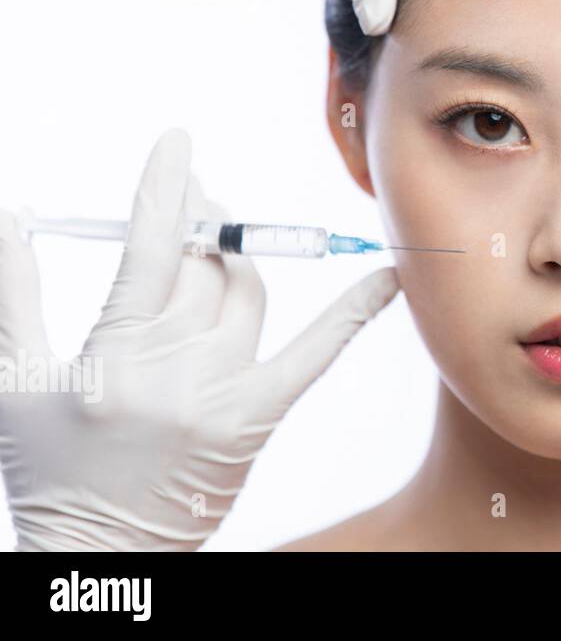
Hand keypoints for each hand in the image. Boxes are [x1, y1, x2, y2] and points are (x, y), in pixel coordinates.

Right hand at [0, 128, 399, 549]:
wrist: (100, 551)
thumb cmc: (48, 463)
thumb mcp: (13, 378)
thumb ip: (13, 291)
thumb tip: (13, 213)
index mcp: (113, 354)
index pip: (148, 249)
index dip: (165, 189)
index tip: (179, 141)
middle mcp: (174, 371)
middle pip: (201, 266)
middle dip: (198, 223)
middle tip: (193, 200)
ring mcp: (223, 396)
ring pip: (245, 294)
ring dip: (233, 258)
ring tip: (214, 243)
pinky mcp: (259, 420)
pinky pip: (317, 353)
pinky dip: (355, 310)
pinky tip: (389, 275)